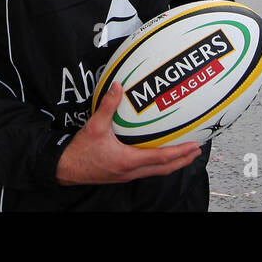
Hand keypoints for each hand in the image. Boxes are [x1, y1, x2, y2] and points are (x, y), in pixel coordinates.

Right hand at [56, 82, 203, 185]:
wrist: (65, 169)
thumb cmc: (80, 151)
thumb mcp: (94, 126)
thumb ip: (108, 106)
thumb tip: (117, 86)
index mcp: (128, 160)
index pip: (161, 158)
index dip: (179, 153)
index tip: (194, 147)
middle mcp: (131, 171)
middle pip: (164, 169)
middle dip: (182, 160)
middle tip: (196, 151)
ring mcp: (127, 175)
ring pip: (156, 172)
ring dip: (172, 164)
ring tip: (183, 155)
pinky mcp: (121, 174)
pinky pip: (146, 170)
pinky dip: (158, 164)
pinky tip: (158, 156)